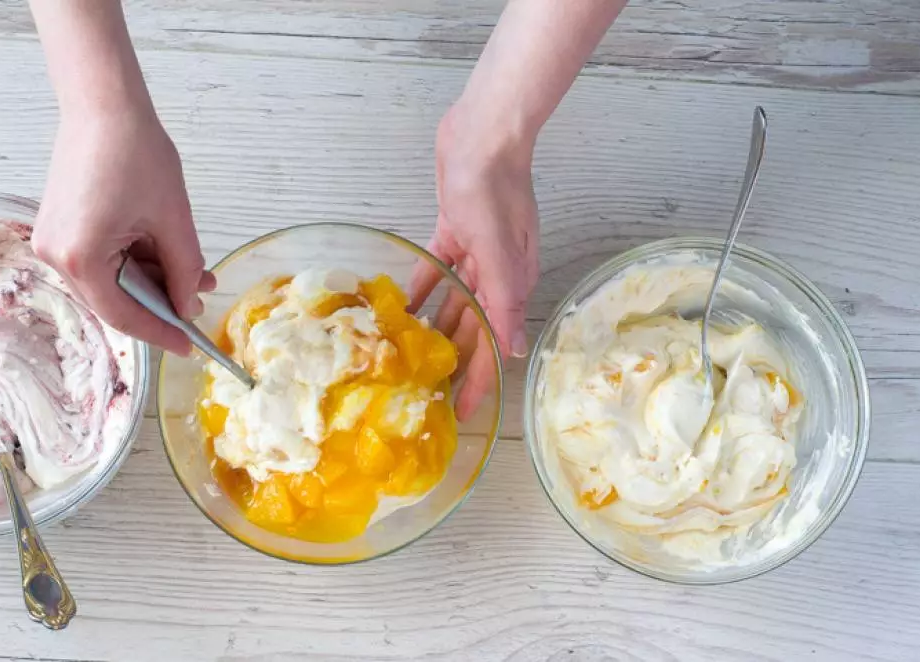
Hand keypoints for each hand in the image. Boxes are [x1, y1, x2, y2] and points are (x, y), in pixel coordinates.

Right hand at [32, 100, 213, 355]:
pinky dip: (132, 261)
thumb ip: (183, 271)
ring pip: (109, 281)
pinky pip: (100, 260)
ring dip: (150, 280)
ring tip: (193, 269)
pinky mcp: (58, 227)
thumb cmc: (136, 153)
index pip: (123, 316)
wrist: (103, 105)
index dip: (160, 332)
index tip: (188, 344)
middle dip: (160, 301)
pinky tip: (164, 252)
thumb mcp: (172, 220)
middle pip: (114, 301)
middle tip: (199, 297)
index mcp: (81, 258)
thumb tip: (188, 308)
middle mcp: (56, 256)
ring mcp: (52, 242)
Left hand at [409, 100, 540, 419]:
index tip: (462, 412)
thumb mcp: (502, 253)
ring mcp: (476, 253)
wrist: (484, 135)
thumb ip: (506, 303)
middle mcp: (496, 273)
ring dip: (436, 330)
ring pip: (453, 303)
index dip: (478, 380)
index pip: (493, 344)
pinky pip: (437, 271)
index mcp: (511, 283)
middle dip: (455, 364)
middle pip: (472, 329)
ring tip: (412, 360)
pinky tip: (404, 309)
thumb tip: (515, 351)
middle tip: (429, 395)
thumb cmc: (494, 191)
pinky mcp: (453, 231)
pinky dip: (423, 289)